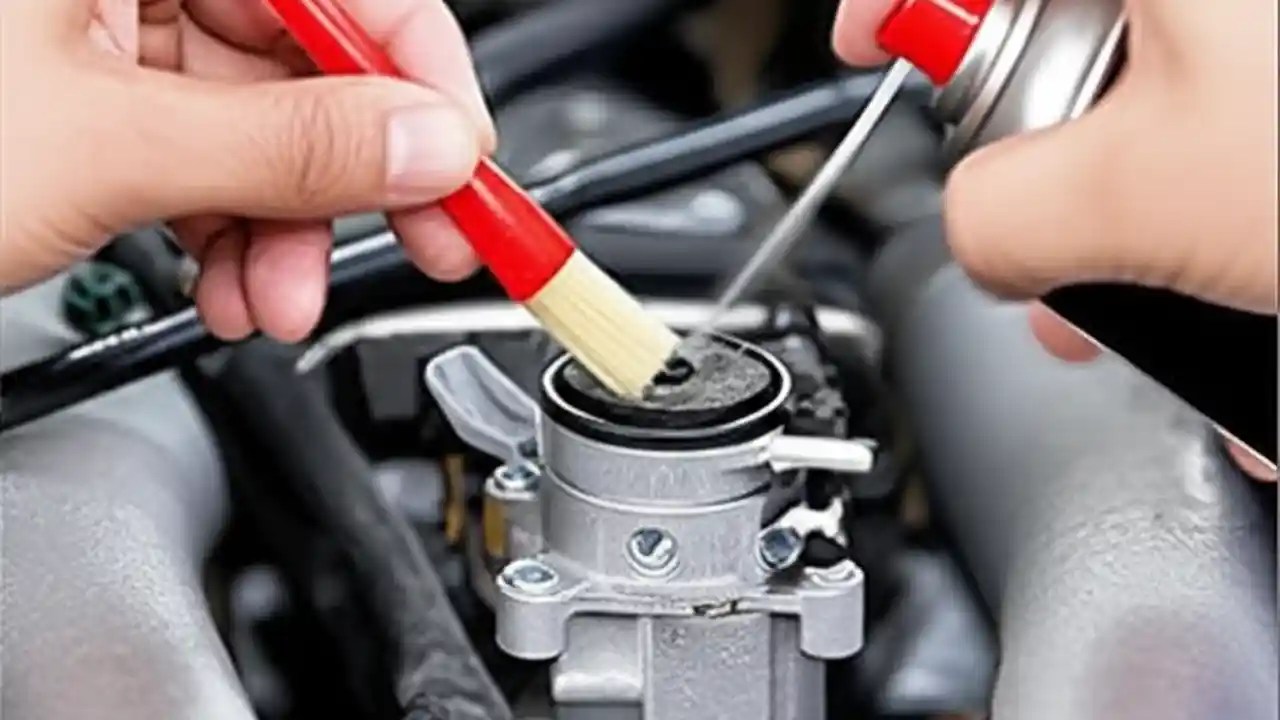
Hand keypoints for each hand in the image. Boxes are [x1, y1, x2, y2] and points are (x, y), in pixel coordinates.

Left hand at [1, 0, 494, 341]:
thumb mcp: (110, 149)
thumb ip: (286, 145)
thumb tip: (429, 148)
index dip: (425, 75)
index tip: (467, 167)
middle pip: (311, 66)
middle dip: (358, 179)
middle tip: (431, 243)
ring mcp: (108, 40)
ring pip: (261, 132)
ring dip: (291, 232)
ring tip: (283, 301)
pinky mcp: (95, 109)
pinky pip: (205, 167)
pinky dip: (233, 238)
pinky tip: (233, 289)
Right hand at [833, 0, 1275, 481]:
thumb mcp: (1134, 192)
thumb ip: (995, 217)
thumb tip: (976, 242)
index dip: (894, 7)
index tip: (864, 46)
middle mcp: (1204, 9)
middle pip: (1057, 74)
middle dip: (1039, 196)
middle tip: (1045, 255)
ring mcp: (1256, 65)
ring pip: (1147, 144)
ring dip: (1131, 254)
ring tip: (1163, 326)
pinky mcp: (1277, 129)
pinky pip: (1222, 179)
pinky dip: (1212, 260)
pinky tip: (1239, 329)